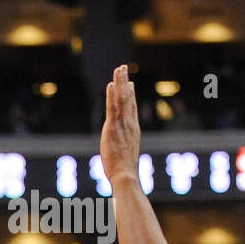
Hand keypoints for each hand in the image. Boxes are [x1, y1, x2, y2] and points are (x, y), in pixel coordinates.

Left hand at [100, 64, 139, 183]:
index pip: (132, 108)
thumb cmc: (125, 171)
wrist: (126, 175)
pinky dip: (112, 95)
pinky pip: (112, 108)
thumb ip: (124, 148)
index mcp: (133, 130)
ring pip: (122, 99)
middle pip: (128, 99)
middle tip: (124, 68)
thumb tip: (124, 153)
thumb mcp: (126, 155)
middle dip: (125, 82)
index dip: (131, 95)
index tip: (130, 84)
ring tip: (120, 69)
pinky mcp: (112, 128)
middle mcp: (130, 124)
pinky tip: (111, 84)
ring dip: (120, 82)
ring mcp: (122, 125)